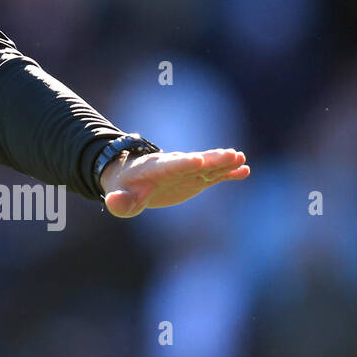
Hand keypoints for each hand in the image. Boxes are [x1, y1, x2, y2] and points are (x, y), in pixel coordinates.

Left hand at [101, 147, 249, 217]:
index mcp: (155, 169)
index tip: (198, 159)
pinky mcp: (196, 178)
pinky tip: (244, 170)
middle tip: (229, 154)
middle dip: (211, 158)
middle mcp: (174, 166)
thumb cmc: (124, 188)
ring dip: (223, 162)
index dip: (183, 163)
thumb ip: (118, 202)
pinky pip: (214, 174)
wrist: (131, 178)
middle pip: (194, 161)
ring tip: (240, 157)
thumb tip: (112, 202)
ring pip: (207, 165)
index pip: (171, 165)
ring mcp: (187, 171)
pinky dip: (227, 172)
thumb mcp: (119, 198)